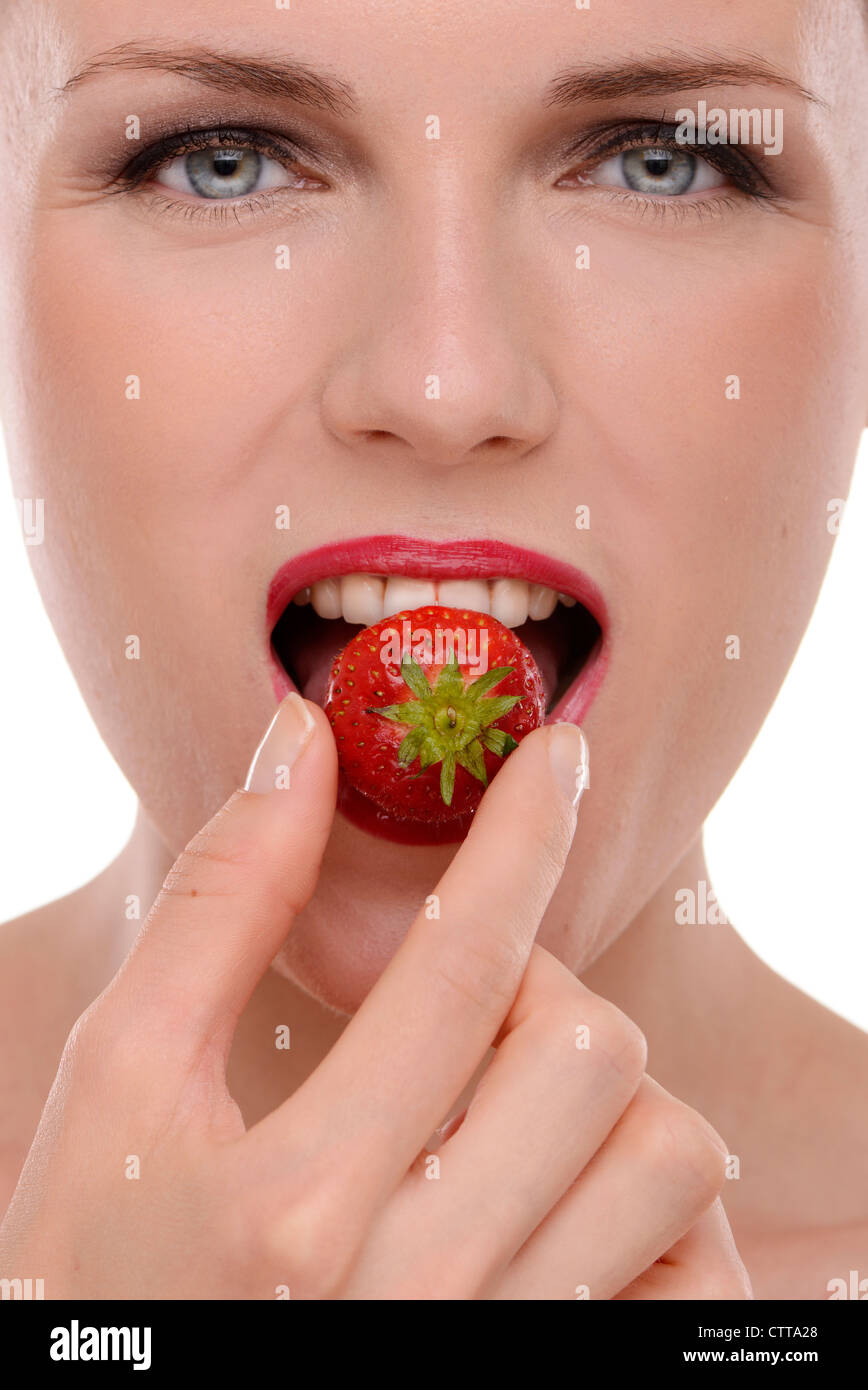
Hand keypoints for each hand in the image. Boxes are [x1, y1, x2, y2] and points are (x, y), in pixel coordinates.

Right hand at [0, 694, 751, 1298]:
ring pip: (665, 1156)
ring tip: (500, 1099)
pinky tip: (549, 1184)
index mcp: (299, 1203)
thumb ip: (217, 908)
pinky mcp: (547, 1380)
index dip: (524, 836)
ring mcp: (499, 1352)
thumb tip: (300, 744)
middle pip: (593, 1050)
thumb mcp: (120, 1084)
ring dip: (601, 1090)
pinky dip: (641, 1196)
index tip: (559, 758)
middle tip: (464, 998)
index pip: (462, 963)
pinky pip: (681, 1269)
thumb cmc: (98, 1269)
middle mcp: (421, 1295)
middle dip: (541, 981)